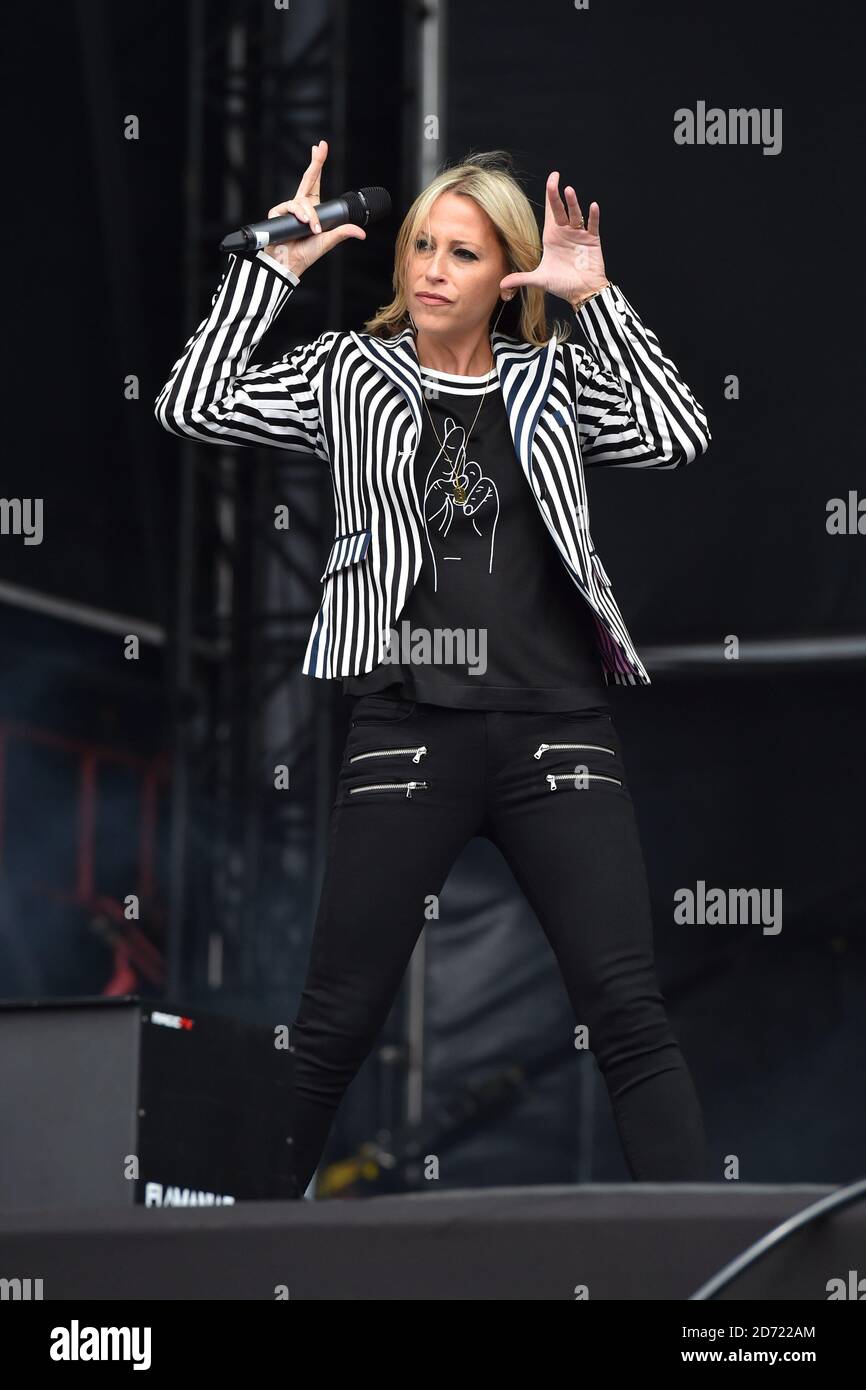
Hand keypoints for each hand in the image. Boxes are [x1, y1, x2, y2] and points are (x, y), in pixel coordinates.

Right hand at [262, 139, 366, 277]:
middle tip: (319, 148)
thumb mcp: (328, 240)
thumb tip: (362, 232)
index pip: (315, 182)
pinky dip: (301, 216)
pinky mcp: (278, 214)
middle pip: (307, 178)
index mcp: (312, 209)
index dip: (317, 165)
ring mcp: (289, 209)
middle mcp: (300, 206)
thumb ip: (343, 232)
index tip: (320, 147)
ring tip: (313, 228)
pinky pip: (291, 208)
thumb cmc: (306, 253)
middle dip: (314, 163)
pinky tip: (305, 224)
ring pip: (303, 201)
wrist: (289, 263)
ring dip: (310, 214)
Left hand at [499, 171, 608, 306]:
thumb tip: (501, 283)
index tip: (552, 178)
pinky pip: (592, 226)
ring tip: (569, 191)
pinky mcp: (592, 241)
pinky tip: (592, 206)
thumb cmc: (563, 284)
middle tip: (554, 179)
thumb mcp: (539, 280)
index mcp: (552, 236)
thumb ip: (521, 278)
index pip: (550, 211)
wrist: (582, 292)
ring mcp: (579, 235)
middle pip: (560, 210)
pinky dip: (593, 217)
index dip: (550, 194)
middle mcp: (565, 232)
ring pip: (575, 215)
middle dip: (556, 195)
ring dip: (573, 204)